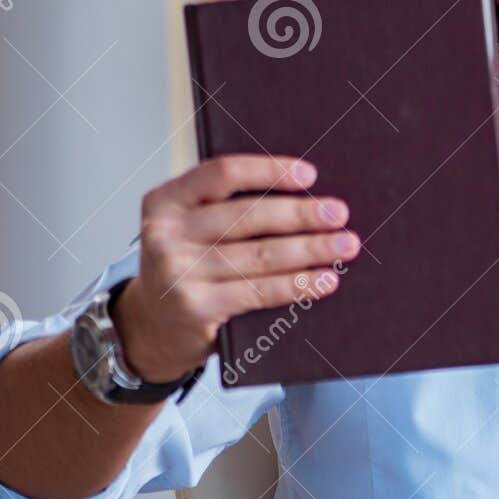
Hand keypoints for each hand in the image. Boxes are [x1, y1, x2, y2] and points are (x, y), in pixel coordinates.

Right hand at [113, 154, 357, 381]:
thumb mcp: (191, 228)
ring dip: (311, 249)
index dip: (270, 171)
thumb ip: (226, 207)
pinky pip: (260, 291)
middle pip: (249, 215)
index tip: (310, 175)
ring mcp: (178, 273)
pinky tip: (325, 279)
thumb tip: (305, 194)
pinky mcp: (196, 308)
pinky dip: (298, 285)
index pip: (223, 173)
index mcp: (165, 201)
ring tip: (345, 245)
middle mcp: (165, 234)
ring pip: (260, 255)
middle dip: (302, 214)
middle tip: (340, 213)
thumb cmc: (187, 266)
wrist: (152, 327)